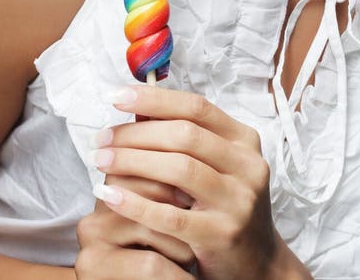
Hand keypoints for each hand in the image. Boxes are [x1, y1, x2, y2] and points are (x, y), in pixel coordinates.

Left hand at [91, 85, 308, 278]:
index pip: (196, 107)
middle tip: (101, 138)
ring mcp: (238, 200)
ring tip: (101, 161)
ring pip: (179, 168)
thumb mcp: (216, 166)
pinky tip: (110, 196)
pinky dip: (136, 203)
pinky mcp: (222, 234)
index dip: (154, 99)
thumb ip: (184, 139)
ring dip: (132, 161)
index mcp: (244, 140)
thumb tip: (137, 110)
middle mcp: (248, 165)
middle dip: (136, 133)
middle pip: (184, 134)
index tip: (117, 97)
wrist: (257, 264)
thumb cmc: (225, 207)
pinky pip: (170, 215)